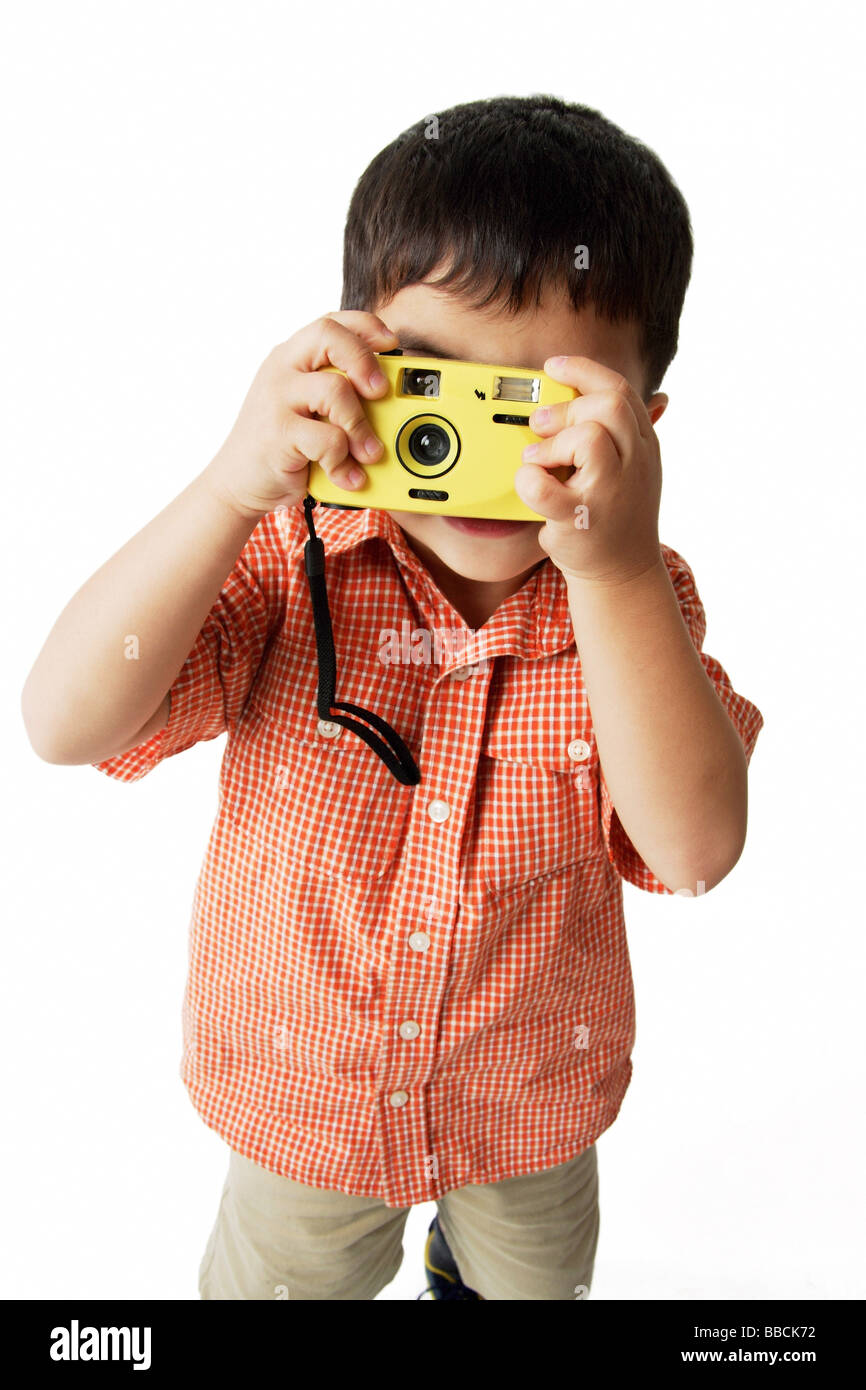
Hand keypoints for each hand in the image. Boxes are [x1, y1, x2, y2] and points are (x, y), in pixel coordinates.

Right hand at [204, 311, 398, 520]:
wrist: (237, 482)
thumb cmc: (281, 443)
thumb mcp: (307, 408)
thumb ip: (336, 393)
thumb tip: (390, 398)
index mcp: (291, 357)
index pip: (330, 322)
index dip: (365, 326)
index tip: (391, 342)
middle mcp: (282, 369)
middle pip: (330, 338)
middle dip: (365, 361)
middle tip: (380, 392)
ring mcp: (276, 398)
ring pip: (336, 390)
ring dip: (362, 426)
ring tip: (370, 453)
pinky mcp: (277, 433)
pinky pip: (328, 439)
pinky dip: (345, 462)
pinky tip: (347, 476)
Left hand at [514, 356, 666, 584]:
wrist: (622, 574)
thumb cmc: (619, 519)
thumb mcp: (638, 470)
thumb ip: (635, 435)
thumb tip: (659, 399)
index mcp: (644, 446)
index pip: (619, 390)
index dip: (582, 370)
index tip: (553, 366)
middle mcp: (634, 465)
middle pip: (608, 405)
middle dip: (566, 407)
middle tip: (540, 424)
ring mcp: (610, 493)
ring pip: (587, 437)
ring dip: (551, 444)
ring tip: (538, 461)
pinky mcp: (582, 521)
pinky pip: (546, 489)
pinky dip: (529, 480)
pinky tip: (531, 484)